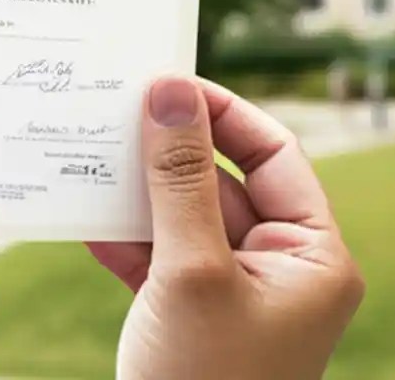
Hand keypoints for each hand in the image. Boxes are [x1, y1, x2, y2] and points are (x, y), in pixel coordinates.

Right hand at [87, 77, 363, 379]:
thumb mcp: (193, 271)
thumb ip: (179, 178)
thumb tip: (170, 92)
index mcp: (312, 256)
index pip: (274, 154)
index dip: (221, 112)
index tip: (166, 82)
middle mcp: (277, 267)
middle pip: (220, 180)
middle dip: (166, 150)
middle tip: (113, 109)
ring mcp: (229, 291)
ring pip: (180, 215)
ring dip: (135, 191)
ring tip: (87, 155)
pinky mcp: (186, 313)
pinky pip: (154, 255)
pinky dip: (119, 236)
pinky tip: (81, 215)